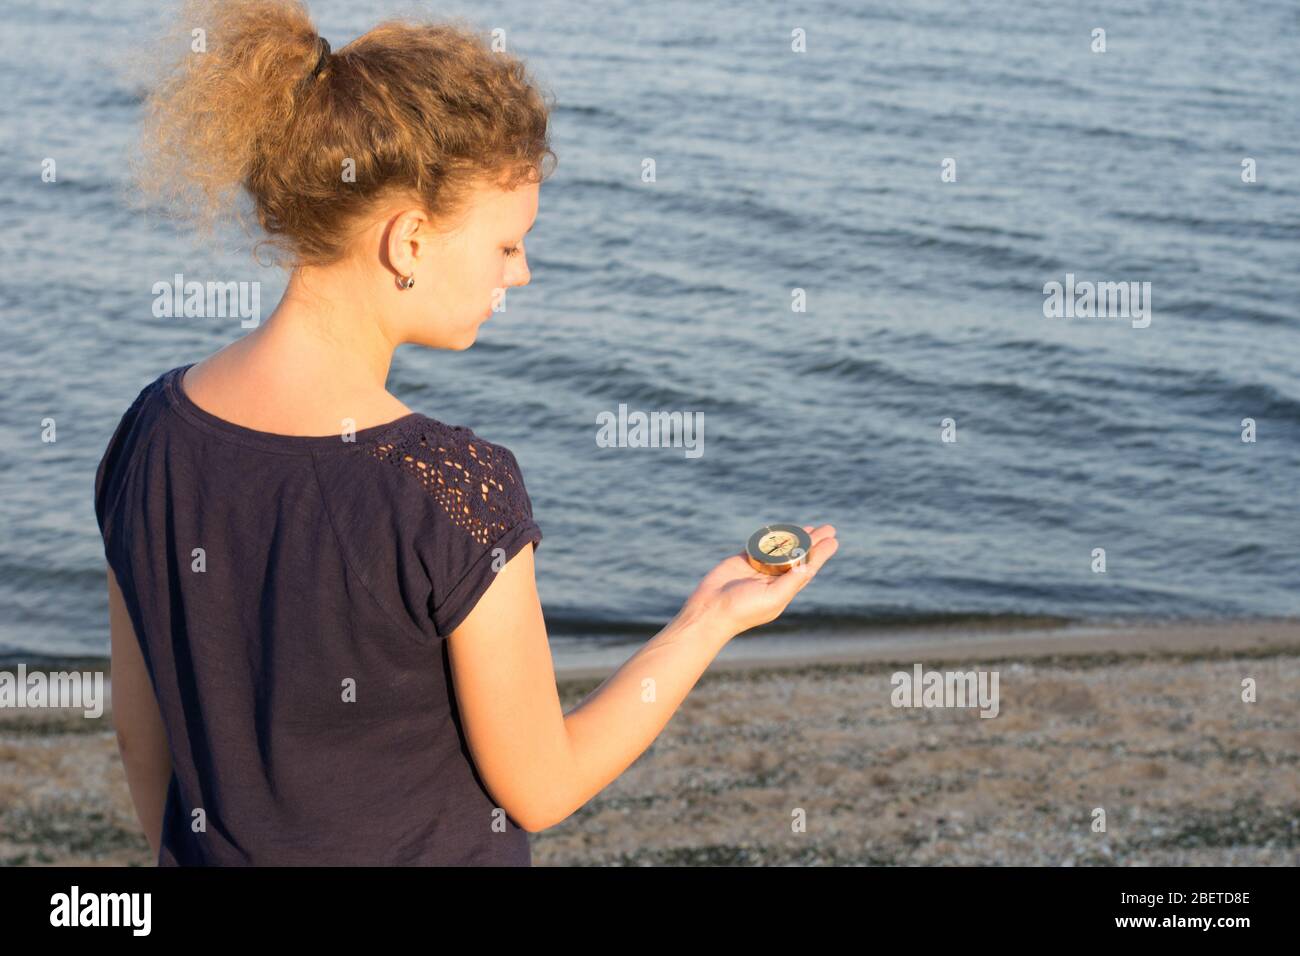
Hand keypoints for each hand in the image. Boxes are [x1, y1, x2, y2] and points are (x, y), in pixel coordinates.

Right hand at [679, 524, 838, 637]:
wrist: (710, 609)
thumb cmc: (743, 609)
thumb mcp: (772, 598)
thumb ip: (791, 582)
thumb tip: (809, 567)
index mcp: (785, 589)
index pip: (807, 567)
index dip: (821, 554)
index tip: (833, 541)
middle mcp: (775, 578)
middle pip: (798, 555)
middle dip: (813, 542)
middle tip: (829, 528)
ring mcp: (759, 568)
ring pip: (782, 548)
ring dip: (796, 537)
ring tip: (812, 526)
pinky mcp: (744, 560)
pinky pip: (761, 545)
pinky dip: (772, 537)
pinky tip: (783, 529)